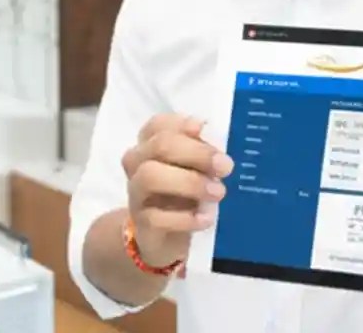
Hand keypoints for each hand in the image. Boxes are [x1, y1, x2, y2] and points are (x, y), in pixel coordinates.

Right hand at [121, 114, 233, 266]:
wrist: (165, 237)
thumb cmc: (184, 193)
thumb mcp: (197, 169)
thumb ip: (204, 155)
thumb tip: (219, 152)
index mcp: (151, 143)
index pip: (159, 124)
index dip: (183, 125)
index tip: (206, 131)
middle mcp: (138, 163)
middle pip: (160, 146)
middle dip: (197, 153)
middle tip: (226, 166)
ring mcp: (136, 193)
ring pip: (151, 177)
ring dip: (189, 182)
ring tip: (218, 193)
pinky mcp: (141, 222)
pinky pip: (157, 217)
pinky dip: (186, 218)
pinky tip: (206, 219)